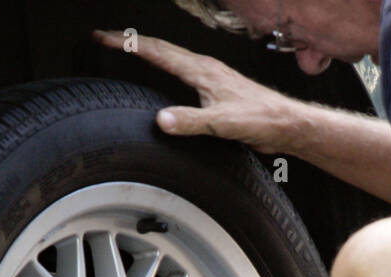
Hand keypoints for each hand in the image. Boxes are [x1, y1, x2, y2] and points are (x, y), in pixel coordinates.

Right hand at [92, 30, 297, 151]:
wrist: (286, 124)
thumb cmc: (261, 120)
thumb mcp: (222, 125)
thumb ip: (191, 122)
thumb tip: (161, 120)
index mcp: (202, 71)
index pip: (157, 52)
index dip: (128, 44)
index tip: (104, 38)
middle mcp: (205, 67)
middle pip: (161, 48)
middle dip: (131, 41)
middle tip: (106, 38)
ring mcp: (211, 75)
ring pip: (172, 56)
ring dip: (148, 50)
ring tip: (128, 48)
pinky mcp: (216, 86)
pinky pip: (183, 68)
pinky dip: (165, 63)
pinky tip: (165, 71)